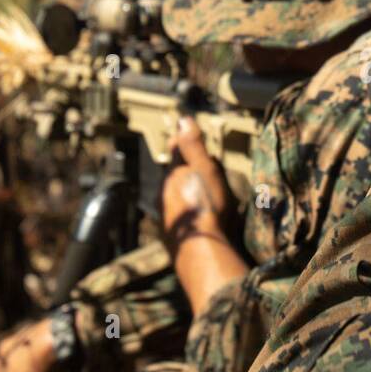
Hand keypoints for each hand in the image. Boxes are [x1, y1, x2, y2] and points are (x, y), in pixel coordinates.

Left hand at [161, 116, 237, 252]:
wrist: (201, 251)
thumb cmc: (206, 207)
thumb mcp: (205, 170)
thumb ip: (193, 145)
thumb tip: (182, 120)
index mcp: (172, 175)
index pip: (175, 151)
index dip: (182, 142)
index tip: (185, 136)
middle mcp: (164, 193)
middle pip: (173, 174)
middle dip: (185, 168)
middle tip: (201, 164)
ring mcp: (166, 215)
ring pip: (175, 196)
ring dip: (186, 191)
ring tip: (203, 192)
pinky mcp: (171, 235)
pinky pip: (180, 216)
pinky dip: (188, 212)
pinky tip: (199, 218)